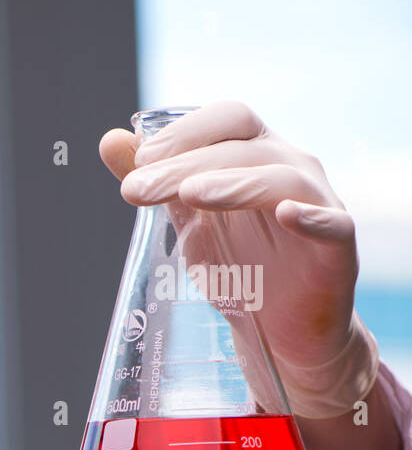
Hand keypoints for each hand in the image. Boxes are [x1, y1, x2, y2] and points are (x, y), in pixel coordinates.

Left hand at [98, 101, 377, 417]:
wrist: (278, 329)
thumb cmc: (239, 264)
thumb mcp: (188, 220)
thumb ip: (155, 180)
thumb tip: (111, 140)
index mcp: (256, 154)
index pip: (228, 120)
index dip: (185, 132)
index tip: (140, 160)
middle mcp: (291, 168)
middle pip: (243, 148)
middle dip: (185, 165)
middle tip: (136, 191)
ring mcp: (318, 205)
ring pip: (281, 179)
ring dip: (234, 183)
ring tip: (190, 196)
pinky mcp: (338, 249)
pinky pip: (332, 224)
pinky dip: (311, 216)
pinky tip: (286, 214)